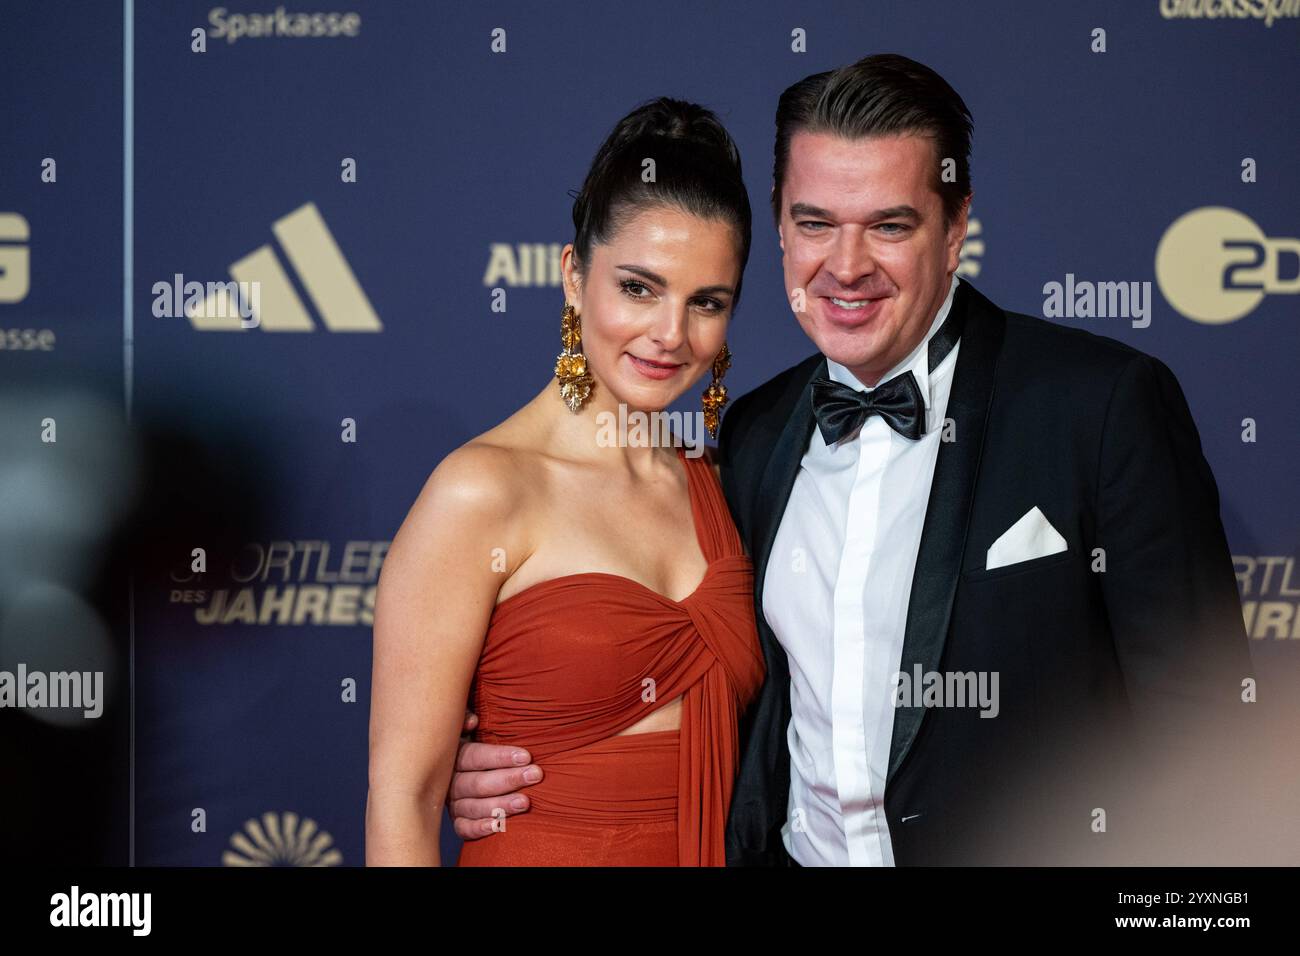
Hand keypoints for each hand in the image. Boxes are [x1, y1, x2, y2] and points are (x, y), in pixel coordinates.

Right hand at [448, 709, 542, 839]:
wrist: (461, 761)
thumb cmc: (475, 735)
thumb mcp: (468, 721)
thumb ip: (466, 716)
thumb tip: (472, 721)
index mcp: (452, 753)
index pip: (473, 756)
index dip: (499, 757)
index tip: (526, 756)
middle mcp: (449, 779)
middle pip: (476, 783)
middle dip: (508, 779)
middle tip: (535, 775)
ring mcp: (452, 801)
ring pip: (473, 807)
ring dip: (500, 805)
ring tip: (526, 802)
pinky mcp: (457, 819)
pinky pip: (464, 828)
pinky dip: (479, 828)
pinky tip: (499, 825)